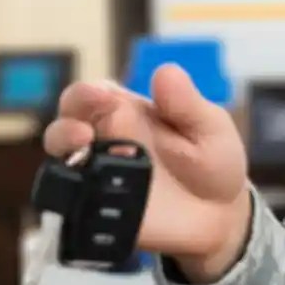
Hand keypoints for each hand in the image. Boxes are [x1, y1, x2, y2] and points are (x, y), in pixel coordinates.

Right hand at [42, 64, 251, 283]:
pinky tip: (92, 194)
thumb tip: (165, 71)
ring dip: (65, 159)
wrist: (223, 213)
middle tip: (83, 133)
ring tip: (84, 157)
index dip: (88, 93)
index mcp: (125, 112)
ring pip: (61, 164)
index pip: (92, 95)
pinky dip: (74, 197)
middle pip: (64, 127)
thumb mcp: (209, 127)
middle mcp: (104, 142)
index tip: (100, 96)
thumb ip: (187, 103)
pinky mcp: (101, 211)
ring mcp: (98, 178)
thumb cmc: (212, 160)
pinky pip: (75, 205)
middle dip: (65, 127)